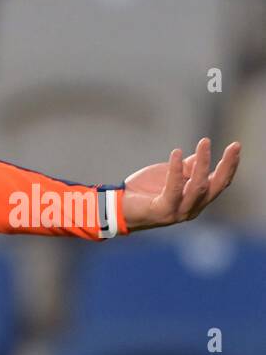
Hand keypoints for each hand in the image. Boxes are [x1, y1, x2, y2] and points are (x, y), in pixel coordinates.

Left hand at [121, 138, 239, 231]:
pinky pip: (174, 188)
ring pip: (198, 186)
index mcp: (196, 201)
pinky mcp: (163, 211)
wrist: (118, 206)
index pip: (219, 183)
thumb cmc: (145, 190)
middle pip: (216, 186)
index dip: (230, 166)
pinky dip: (175, 170)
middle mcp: (191, 209)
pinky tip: (176, 153)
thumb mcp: (171, 174)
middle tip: (234, 146)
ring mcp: (178, 212)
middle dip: (227, 165)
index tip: (236, 147)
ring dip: (203, 163)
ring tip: (204, 142)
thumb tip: (201, 155)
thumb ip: (188, 167)